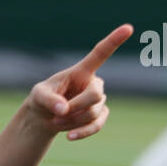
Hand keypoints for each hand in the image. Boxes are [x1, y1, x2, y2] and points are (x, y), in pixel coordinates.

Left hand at [25, 24, 132, 140]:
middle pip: (96, 94)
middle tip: (58, 114)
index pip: (100, 53)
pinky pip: (97, 125)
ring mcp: (98, 100)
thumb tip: (64, 110)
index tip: (128, 28)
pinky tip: (70, 137)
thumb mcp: (38, 96)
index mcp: (81, 71)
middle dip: (76, 107)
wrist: (44, 118)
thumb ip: (49, 100)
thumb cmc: (41, 100)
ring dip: (73, 120)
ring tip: (56, 121)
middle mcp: (93, 83)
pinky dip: (83, 132)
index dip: (114, 41)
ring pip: (93, 112)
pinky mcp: (99, 116)